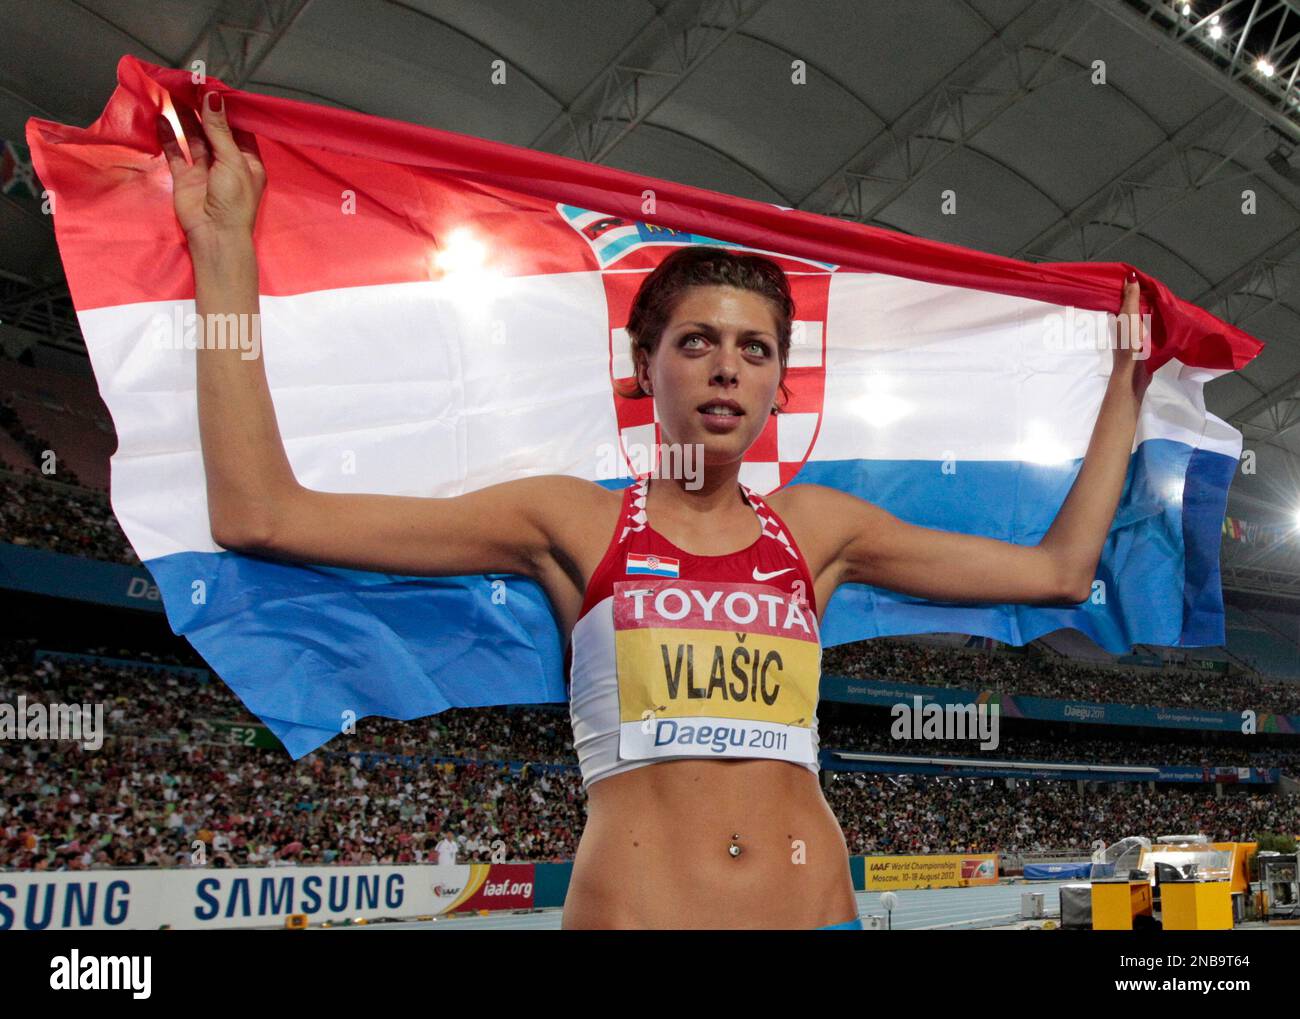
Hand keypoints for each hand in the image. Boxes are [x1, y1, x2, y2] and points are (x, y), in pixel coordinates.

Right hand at [156, 91, 265, 243]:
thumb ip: (220, 129)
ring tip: (174, 92)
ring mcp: (205, 169)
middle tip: (189, 83)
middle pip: (214, 129)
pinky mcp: (186, 176)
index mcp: (248, 160)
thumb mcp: (232, 161)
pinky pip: (176, 152)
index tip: (212, 86)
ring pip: (194, 137)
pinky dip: (169, 136)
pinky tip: (161, 117)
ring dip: (185, 116)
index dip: (225, 108)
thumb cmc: (234, 201)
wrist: (215, 235)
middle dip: (202, 108)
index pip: (237, 127)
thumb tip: (213, 97)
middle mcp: (227, 162)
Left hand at [1114, 275, 1152, 394]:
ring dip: (1151, 306)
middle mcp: (1123, 323)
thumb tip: (1130, 276)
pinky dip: (1156, 318)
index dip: (1132, 285)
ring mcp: (1133, 333)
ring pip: (1142, 314)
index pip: (1124, 296)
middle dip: (1143, 294)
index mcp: (1117, 317)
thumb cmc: (1129, 345)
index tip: (1143, 274)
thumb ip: (1130, 298)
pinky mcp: (1142, 341)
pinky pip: (1149, 324)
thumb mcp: (1129, 317)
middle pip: (1134, 304)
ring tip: (1164, 294)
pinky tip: (1165, 313)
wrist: (1133, 374)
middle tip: (1158, 283)